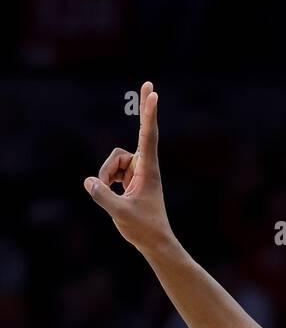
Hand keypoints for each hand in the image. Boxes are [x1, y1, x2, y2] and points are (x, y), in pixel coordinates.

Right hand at [84, 81, 171, 254]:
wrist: (154, 243)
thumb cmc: (143, 230)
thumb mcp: (121, 214)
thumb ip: (103, 197)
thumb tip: (89, 181)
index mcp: (149, 171)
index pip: (148, 137)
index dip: (148, 115)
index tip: (153, 95)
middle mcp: (145, 167)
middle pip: (138, 135)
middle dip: (143, 111)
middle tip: (149, 84)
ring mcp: (138, 172)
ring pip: (113, 162)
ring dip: (106, 177)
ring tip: (113, 197)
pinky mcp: (131, 179)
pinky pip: (111, 171)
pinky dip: (106, 182)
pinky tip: (113, 196)